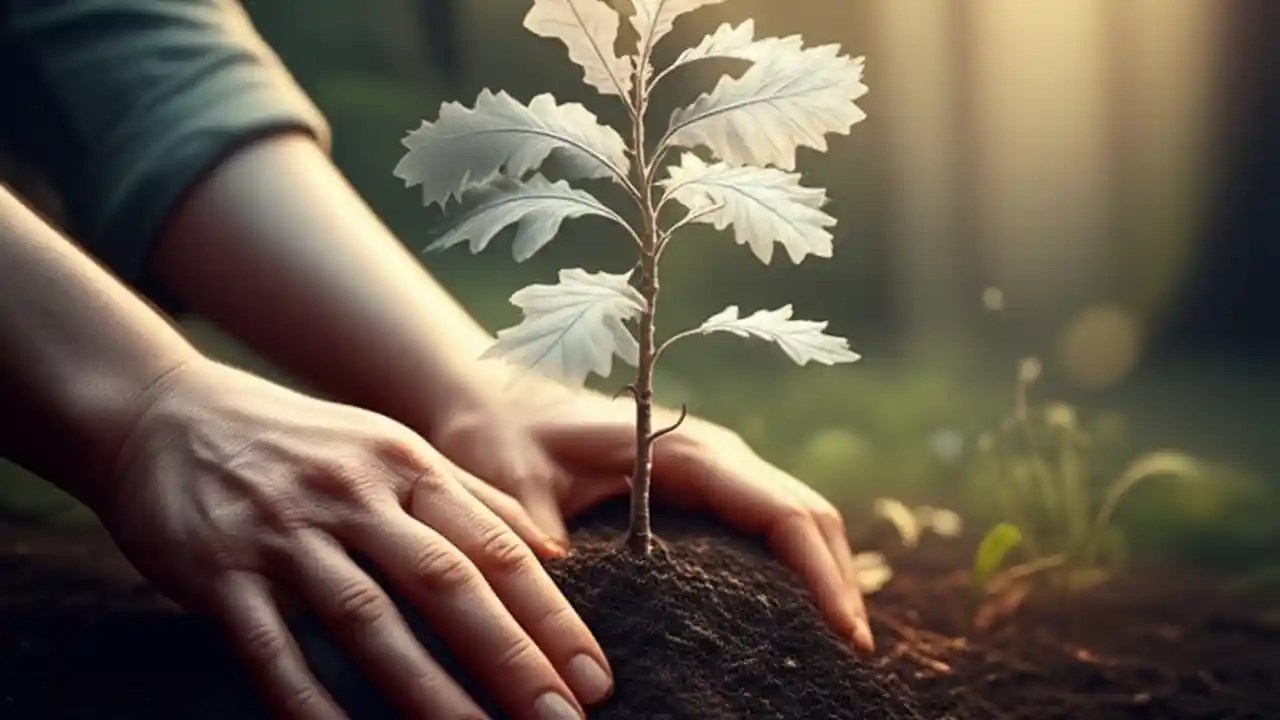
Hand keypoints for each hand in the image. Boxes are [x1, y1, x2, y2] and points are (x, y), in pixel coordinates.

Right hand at [96, 360, 612, 719]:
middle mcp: (355, 495)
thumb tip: (554, 552)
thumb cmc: (299, 443)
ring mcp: (287, 533)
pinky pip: (273, 650)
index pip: (496, 547)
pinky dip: (310, 702)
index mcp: (406, 464)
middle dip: (512, 658)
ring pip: (369, 620)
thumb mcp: (392, 446)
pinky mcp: (222, 572)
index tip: (594, 677)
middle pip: (447, 583)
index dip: (551, 616)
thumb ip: (472, 496)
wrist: (162, 414)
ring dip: (429, 691)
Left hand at [430, 381, 873, 652]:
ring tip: (838, 649)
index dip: (821, 573)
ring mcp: (714, 469)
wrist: (492, 396)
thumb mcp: (512, 484)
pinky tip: (792, 618)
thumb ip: (539, 537)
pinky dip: (797, 566)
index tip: (845, 635)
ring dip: (826, 575)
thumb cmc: (502, 436)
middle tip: (856, 659)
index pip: (781, 511)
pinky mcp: (702, 488)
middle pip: (808, 515)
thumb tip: (565, 618)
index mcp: (685, 451)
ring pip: (797, 519)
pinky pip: (768, 525)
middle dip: (839, 582)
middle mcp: (715, 455)